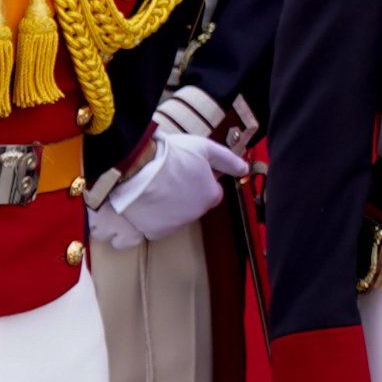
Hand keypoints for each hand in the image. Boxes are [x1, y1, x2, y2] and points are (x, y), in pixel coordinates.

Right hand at [91, 124, 247, 249]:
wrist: (137, 168)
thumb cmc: (171, 155)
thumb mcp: (205, 148)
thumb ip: (227, 160)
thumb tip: (244, 168)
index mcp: (210, 196)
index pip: (211, 192)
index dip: (198, 179)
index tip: (184, 169)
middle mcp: (195, 215)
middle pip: (190, 205)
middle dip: (180, 193)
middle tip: (164, 176)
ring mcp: (173, 226)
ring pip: (171, 217)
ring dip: (163, 206)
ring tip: (148, 187)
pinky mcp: (152, 233)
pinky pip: (156, 226)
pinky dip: (146, 219)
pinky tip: (138, 204)